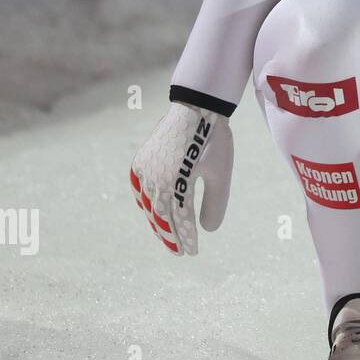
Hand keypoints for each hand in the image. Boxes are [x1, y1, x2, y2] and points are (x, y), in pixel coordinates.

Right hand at [129, 102, 232, 255]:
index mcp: (176, 185)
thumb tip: (208, 230)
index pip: (181, 220)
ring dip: (156, 221)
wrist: (197, 107)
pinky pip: (139, 186)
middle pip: (161, 216)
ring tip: (165, 235)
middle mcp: (156, 180)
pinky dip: (144, 200)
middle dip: (169, 235)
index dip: (186, 238)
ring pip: (148, 203)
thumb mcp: (220, 173)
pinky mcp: (142, 159)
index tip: (192, 252)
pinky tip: (148, 207)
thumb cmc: (214, 141)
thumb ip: (215, 203)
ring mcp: (146, 169)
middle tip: (177, 252)